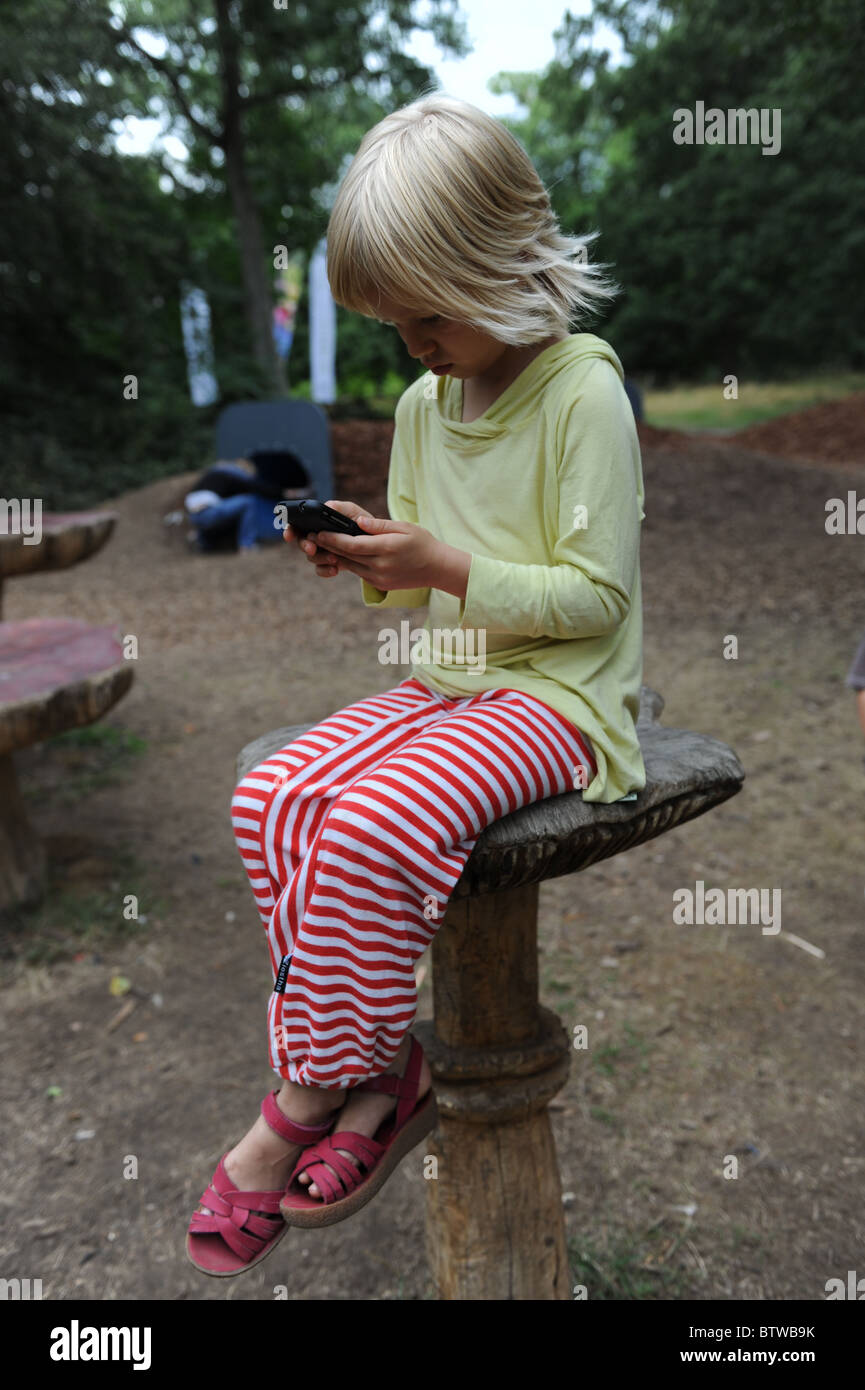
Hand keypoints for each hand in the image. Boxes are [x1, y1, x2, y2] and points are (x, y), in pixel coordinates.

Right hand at [282, 499, 373, 578]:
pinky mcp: (329, 563)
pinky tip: (336, 569)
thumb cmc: (363, 523)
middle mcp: (317, 536)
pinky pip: (320, 569)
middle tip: (312, 548)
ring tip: (334, 558)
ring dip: (320, 558)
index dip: (289, 529)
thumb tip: (327, 506)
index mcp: (318, 521)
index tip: (289, 535)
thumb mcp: (353, 512)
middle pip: (301, 542)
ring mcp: (322, 551)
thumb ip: (340, 508)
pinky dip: (326, 570)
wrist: (377, 544)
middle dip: (305, 545)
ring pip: (311, 557)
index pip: (297, 524)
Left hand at [292, 500, 444, 589]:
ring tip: (321, 545)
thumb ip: (379, 525)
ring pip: (350, 565)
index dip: (332, 539)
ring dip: (335, 556)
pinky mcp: (379, 584)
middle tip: (312, 537)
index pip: (352, 544)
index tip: (319, 532)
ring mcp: (379, 577)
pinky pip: (359, 572)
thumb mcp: (404, 527)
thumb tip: (357, 522)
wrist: (437, 568)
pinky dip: (349, 563)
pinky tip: (340, 554)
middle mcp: (381, 565)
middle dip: (328, 546)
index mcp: (387, 548)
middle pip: (347, 555)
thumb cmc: (422, 543)